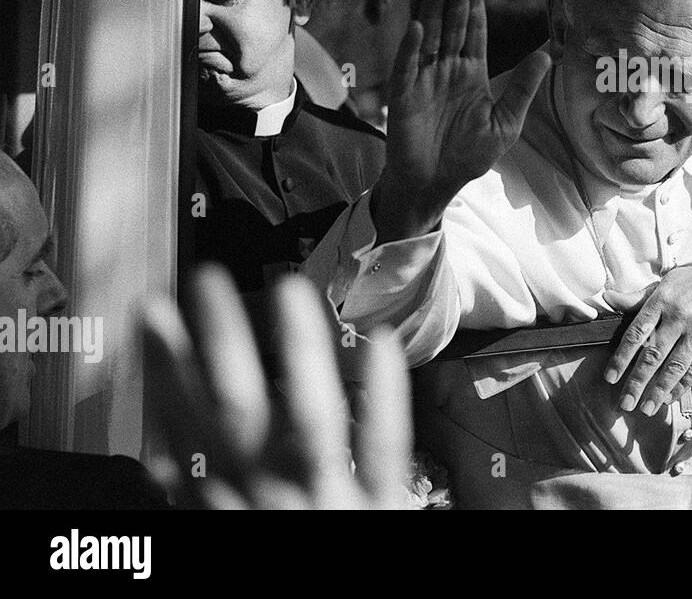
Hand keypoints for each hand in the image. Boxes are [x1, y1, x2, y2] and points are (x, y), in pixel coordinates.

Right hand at [140, 264, 411, 508]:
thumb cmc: (275, 564)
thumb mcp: (220, 534)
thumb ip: (192, 498)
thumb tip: (157, 457)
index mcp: (226, 509)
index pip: (184, 431)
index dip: (165, 371)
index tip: (153, 315)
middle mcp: (269, 503)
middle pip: (237, 414)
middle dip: (217, 346)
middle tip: (205, 281)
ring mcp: (327, 506)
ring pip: (311, 420)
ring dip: (299, 353)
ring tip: (290, 291)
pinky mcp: (381, 513)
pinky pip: (384, 451)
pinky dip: (383, 397)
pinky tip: (380, 343)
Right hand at [374, 0, 549, 242]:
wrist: (437, 183)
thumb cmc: (470, 155)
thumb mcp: (506, 122)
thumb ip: (523, 88)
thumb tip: (547, 55)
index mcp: (472, 75)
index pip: (474, 34)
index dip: (475, 8)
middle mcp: (447, 72)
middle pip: (452, 29)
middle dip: (456, 2)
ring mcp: (424, 82)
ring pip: (429, 40)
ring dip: (432, 13)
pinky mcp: (404, 97)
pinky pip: (407, 67)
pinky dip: (411, 48)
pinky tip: (418, 28)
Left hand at [602, 255, 691, 415]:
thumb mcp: (669, 281)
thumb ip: (638, 296)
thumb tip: (609, 299)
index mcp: (663, 299)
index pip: (637, 333)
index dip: (622, 358)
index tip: (610, 377)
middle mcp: (680, 315)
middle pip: (653, 355)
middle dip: (636, 383)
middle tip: (625, 403)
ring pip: (675, 367)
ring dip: (658, 391)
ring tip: (646, 408)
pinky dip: (682, 385)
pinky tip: (670, 397)